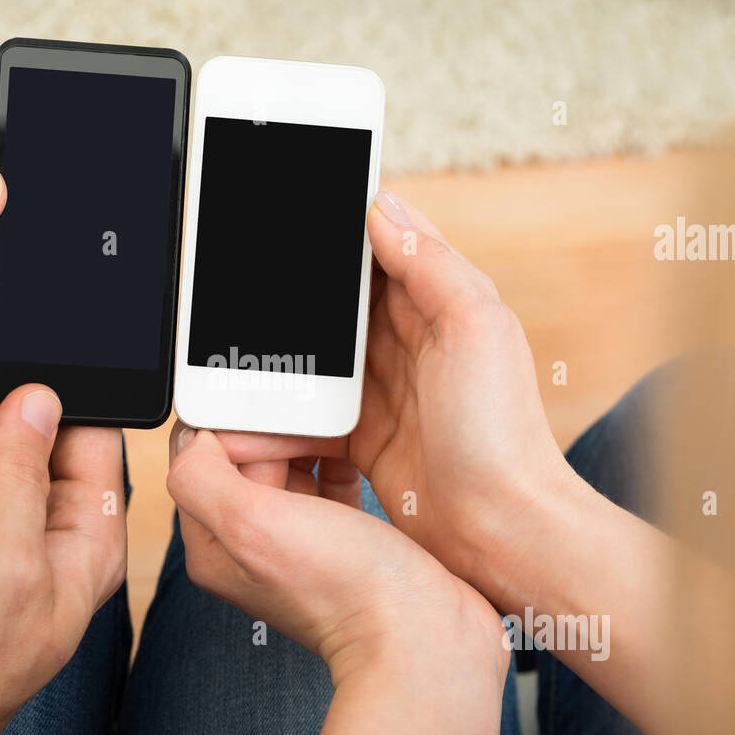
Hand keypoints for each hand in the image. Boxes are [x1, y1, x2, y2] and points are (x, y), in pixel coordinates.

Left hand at [166, 422, 508, 734]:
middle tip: (298, 405)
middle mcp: (253, 546)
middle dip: (268, 429)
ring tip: (327, 413)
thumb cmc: (342, 586)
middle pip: (243, 461)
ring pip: (288, 467)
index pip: (199, 464)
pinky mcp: (344, 538)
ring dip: (304, 437)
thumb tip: (193, 439)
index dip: (223, 428)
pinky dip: (337, 457)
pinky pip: (329, 480)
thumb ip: (205, 478)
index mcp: (215, 547)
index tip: (257, 406)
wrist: (423, 634)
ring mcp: (300, 544)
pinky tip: (353, 442)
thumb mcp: (253, 524)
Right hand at [214, 191, 574, 604]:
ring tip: (234, 336)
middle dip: (293, 290)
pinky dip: (282, 404)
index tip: (286, 208)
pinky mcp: (358, 437)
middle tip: (239, 277)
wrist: (499, 530)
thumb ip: (431, 262)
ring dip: (281, 348)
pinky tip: (252, 401)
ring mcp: (380, 391)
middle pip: (335, 301)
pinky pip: (307, 408)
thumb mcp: (477, 326)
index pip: (377, 247)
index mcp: (438, 303)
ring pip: (315, 353)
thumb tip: (380, 204)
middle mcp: (407, 342)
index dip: (336, 227)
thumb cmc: (500, 431)